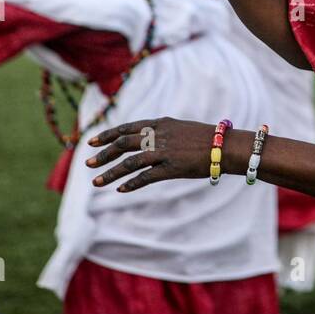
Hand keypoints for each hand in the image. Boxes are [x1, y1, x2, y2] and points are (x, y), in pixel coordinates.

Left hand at [86, 117, 222, 191]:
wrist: (226, 146)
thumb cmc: (206, 138)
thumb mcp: (180, 127)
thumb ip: (161, 131)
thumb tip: (145, 137)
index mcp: (160, 123)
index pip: (127, 128)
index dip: (107, 135)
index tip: (91, 142)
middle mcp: (159, 135)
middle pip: (123, 144)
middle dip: (103, 154)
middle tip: (88, 163)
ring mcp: (165, 152)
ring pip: (130, 162)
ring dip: (111, 173)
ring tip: (96, 182)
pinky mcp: (172, 168)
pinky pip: (146, 177)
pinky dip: (131, 184)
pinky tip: (120, 190)